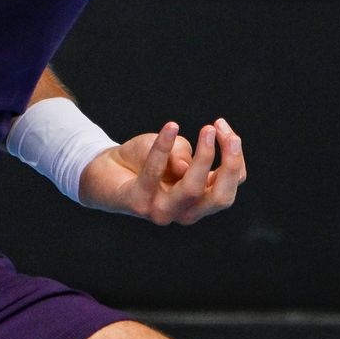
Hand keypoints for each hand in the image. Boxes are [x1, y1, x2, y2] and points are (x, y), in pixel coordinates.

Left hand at [77, 119, 245, 224]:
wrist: (104, 170)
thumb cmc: (144, 159)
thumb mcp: (172, 150)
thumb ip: (185, 155)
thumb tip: (185, 166)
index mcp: (202, 199)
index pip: (231, 182)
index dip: (235, 155)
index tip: (222, 126)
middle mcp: (187, 212)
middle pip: (222, 197)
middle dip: (230, 164)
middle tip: (225, 133)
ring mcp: (163, 212)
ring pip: (193, 189)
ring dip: (204, 157)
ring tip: (207, 129)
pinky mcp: (138, 204)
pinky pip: (154, 174)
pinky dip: (163, 148)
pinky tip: (170, 127)